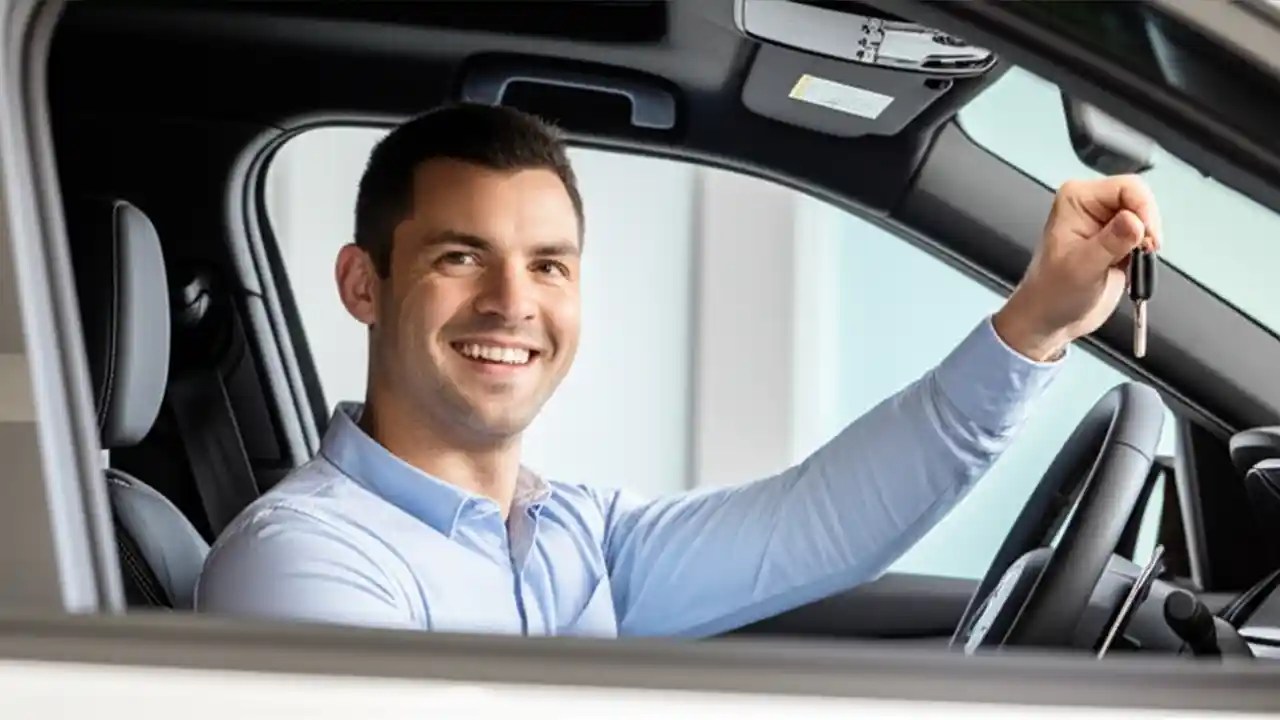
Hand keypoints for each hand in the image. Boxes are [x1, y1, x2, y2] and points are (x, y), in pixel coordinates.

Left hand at [993, 175, 1162, 361]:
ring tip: (1128, 264)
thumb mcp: (1083, 266)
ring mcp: (1105, 222)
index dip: (1144, 210)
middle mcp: (1091, 204)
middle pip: (1140, 200)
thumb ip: (1111, 242)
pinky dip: (1144, 253)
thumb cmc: (1053, 293)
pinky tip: (1128, 267)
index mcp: (1077, 199)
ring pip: (1145, 219)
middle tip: (1141, 254)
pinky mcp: (1117, 240)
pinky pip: (1145, 237)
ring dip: (1146, 243)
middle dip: (1146, 228)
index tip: (1147, 239)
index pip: (1128, 187)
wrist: (1050, 318)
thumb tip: (1136, 221)